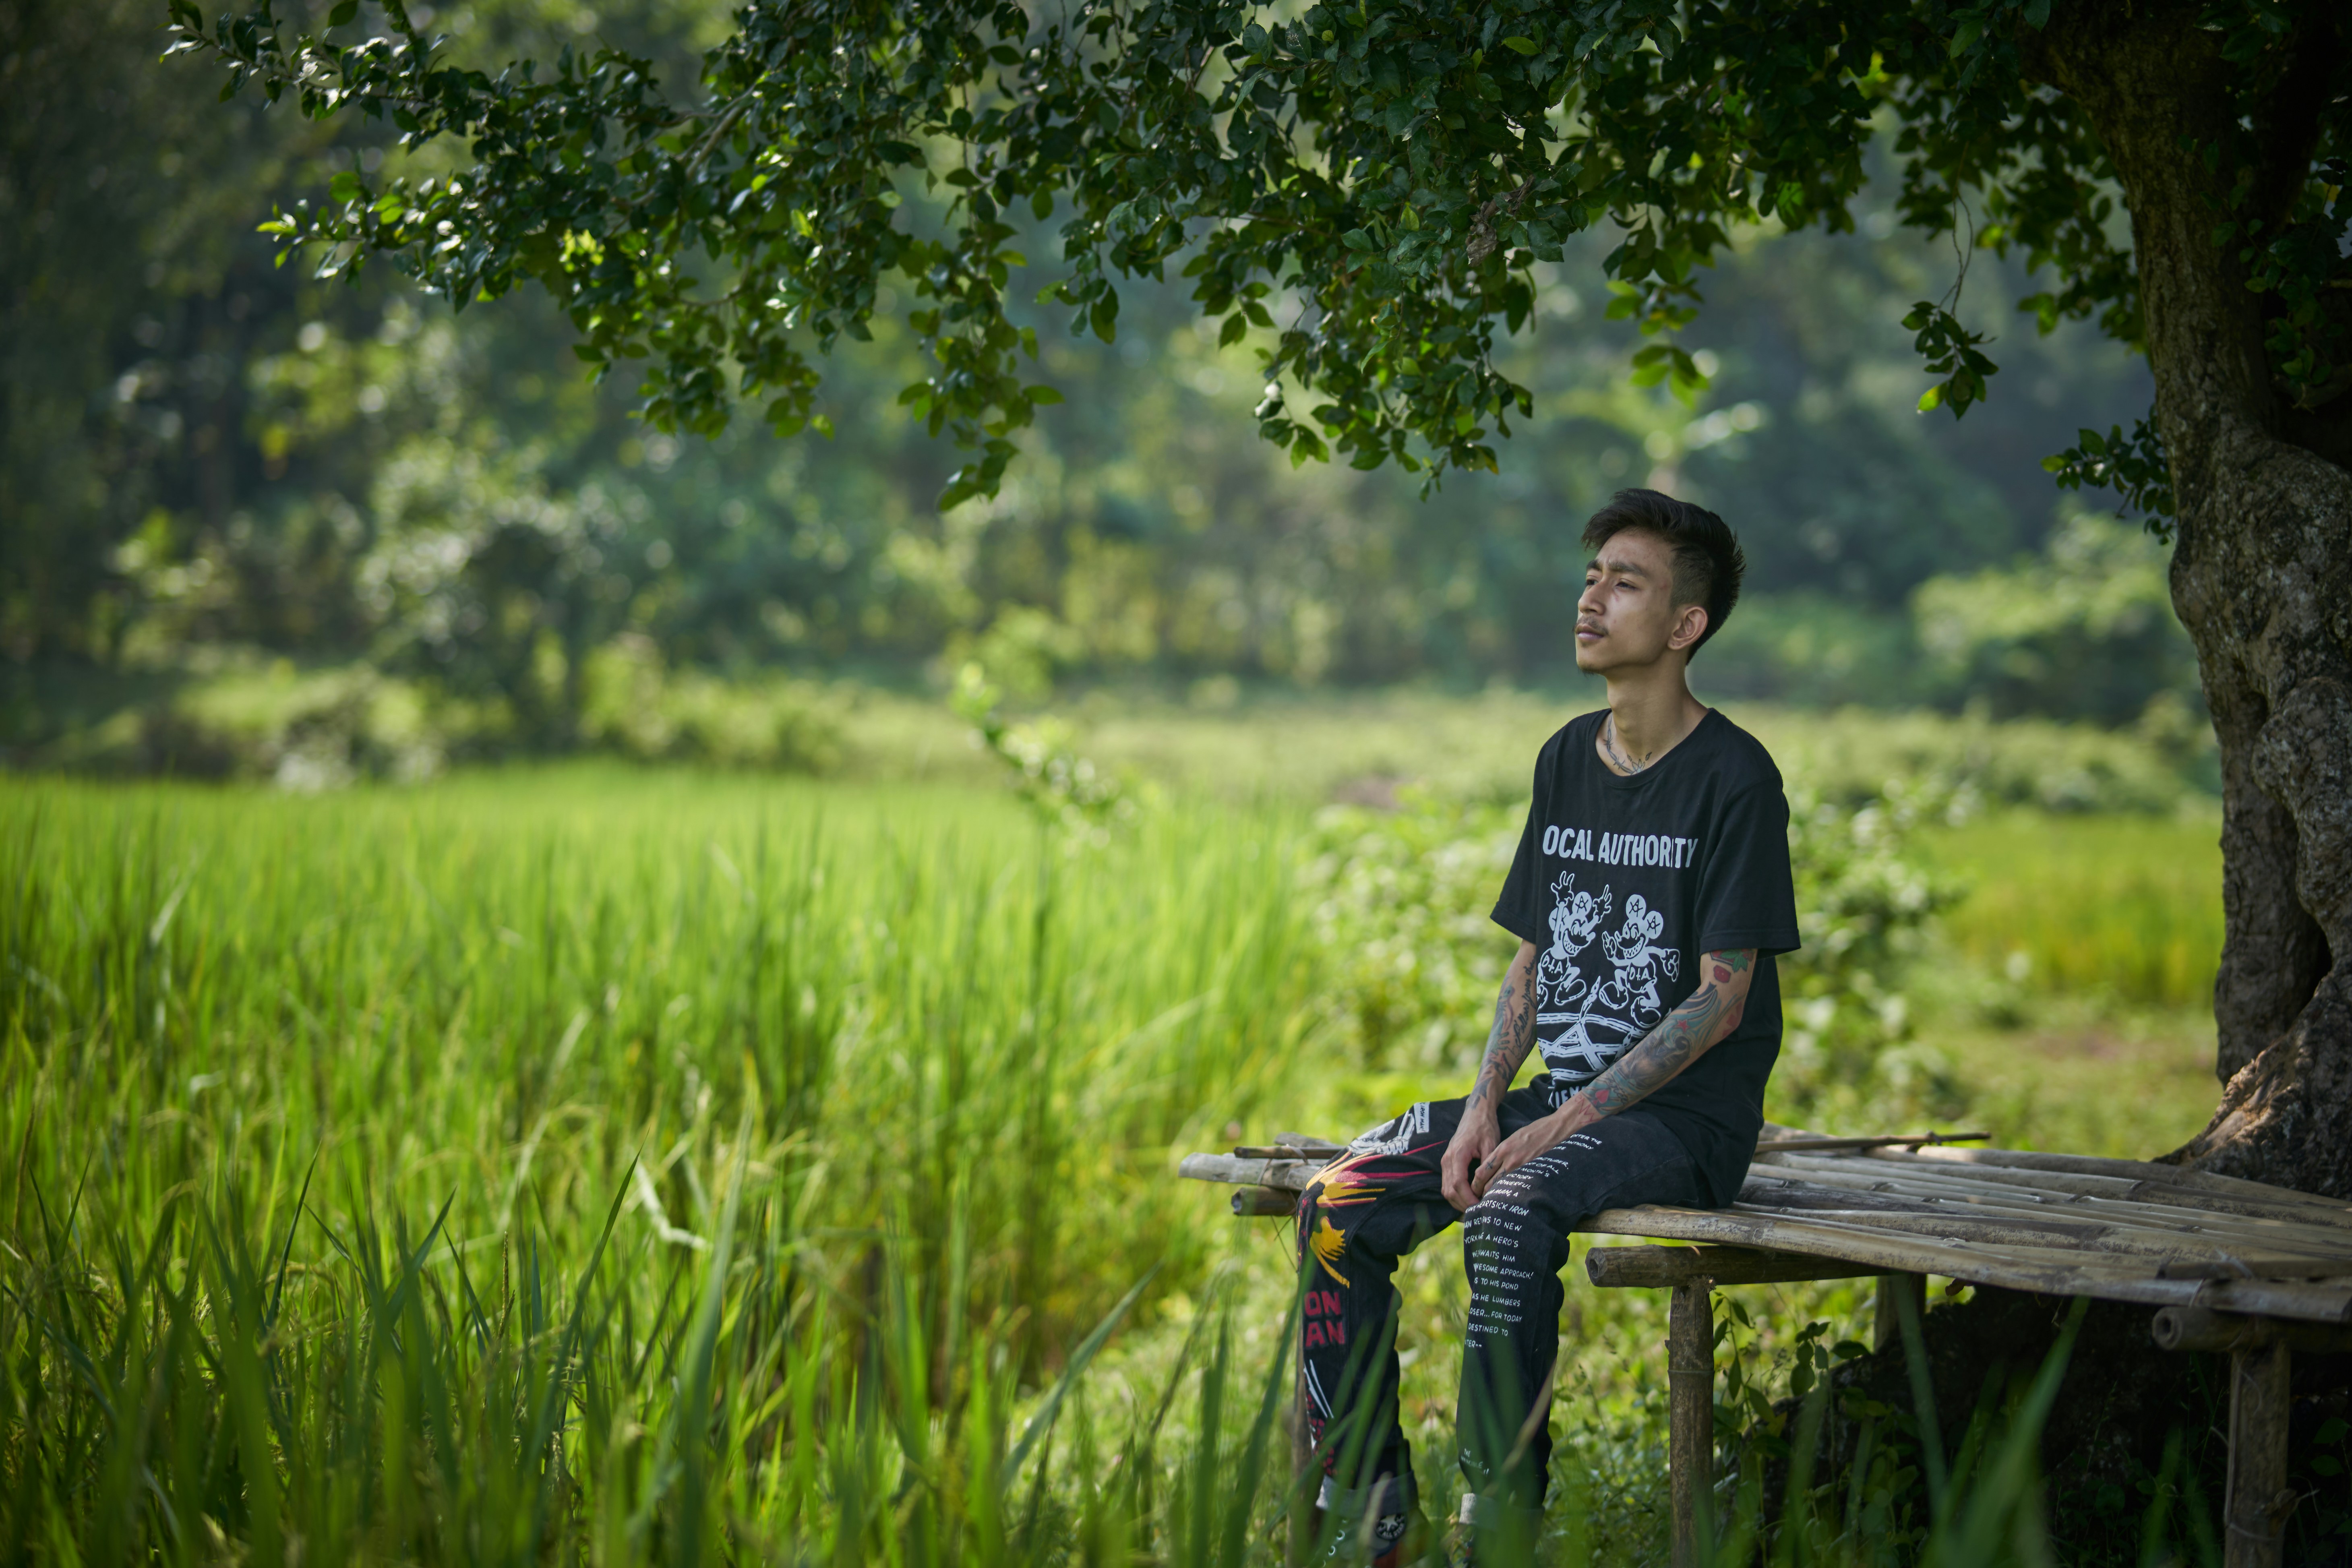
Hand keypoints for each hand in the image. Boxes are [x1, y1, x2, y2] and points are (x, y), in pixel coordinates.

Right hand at [1441, 1106, 1499, 1211]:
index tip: (1481, 1207)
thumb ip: (1488, 1167)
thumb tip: (1488, 1188)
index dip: (1468, 1198)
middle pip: (1449, 1191)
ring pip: (1446, 1190)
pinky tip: (1468, 1201)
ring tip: (1475, 1210)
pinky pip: (1447, 1185)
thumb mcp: (1491, 1145)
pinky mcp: (1447, 1164)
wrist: (1476, 1114)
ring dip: (1458, 1203)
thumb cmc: (1485, 1128)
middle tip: (1479, 1213)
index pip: (1458, 1184)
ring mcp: (1445, 1162)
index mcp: (1458, 1154)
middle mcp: (1447, 1159)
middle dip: (1463, 1205)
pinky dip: (1456, 1196)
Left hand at [1470, 1096, 1599, 1201]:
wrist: (1556, 1129)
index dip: (1475, 1185)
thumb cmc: (1535, 1132)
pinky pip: (1518, 1187)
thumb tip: (1493, 1168)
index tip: (1474, 1191)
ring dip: (1496, 1197)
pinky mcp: (1532, 1172)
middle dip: (1482, 1194)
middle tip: (1480, 1203)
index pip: (1481, 1172)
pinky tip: (1511, 1201)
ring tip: (1493, 1205)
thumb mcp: (1513, 1139)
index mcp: (1502, 1150)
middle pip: (1488, 1183)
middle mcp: (1508, 1159)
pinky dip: (1512, 1195)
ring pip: (1501, 1188)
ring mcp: (1521, 1167)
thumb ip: (1502, 1153)